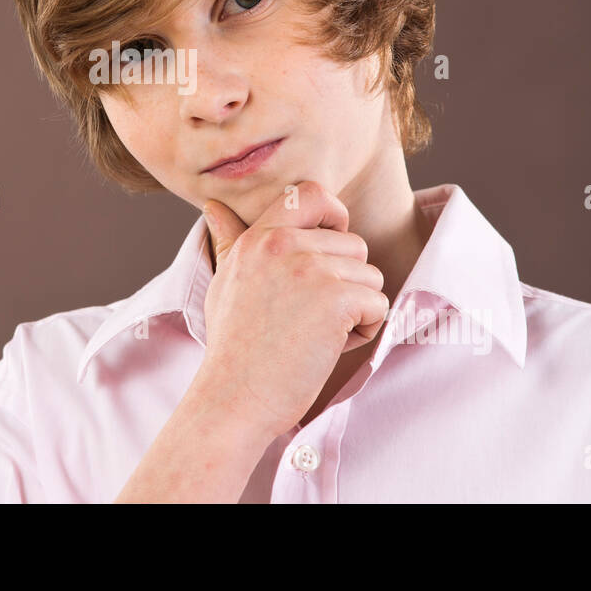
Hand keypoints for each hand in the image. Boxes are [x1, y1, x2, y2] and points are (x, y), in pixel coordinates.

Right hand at [194, 180, 387, 440]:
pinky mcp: (335, 299)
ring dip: (357, 308)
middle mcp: (283, 244)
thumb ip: (228, 240)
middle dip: (347, 281)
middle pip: (354, 243)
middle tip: (314, 316)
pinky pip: (378, 304)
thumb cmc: (231, 346)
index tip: (332, 246)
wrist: (233, 396)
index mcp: (258, 237)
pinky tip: (328, 347)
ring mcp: (310, 269)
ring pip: (370, 275)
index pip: (311, 194)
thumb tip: (213, 206)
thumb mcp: (223, 281)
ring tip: (318, 334)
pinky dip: (363, 330)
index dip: (335, 216)